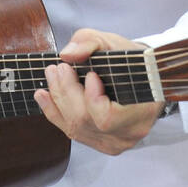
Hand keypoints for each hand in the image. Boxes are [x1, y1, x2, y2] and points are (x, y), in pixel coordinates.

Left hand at [33, 28, 161, 155]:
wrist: (143, 78)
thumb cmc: (130, 61)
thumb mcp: (113, 42)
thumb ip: (90, 42)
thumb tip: (67, 54)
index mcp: (143, 112)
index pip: (108, 118)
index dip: (92, 98)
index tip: (90, 74)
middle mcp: (129, 133)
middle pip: (86, 121)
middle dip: (66, 92)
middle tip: (58, 68)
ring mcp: (115, 142)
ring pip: (76, 128)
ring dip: (57, 101)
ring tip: (51, 76)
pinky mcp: (101, 143)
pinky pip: (73, 133)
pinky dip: (55, 113)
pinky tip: (44, 96)